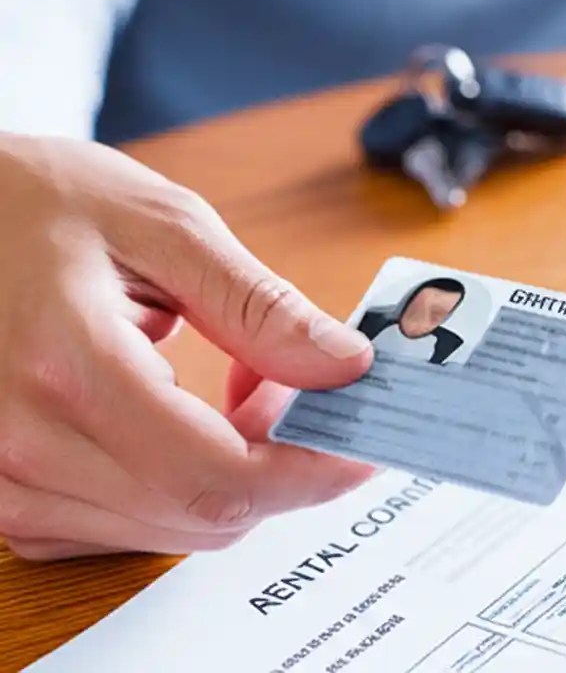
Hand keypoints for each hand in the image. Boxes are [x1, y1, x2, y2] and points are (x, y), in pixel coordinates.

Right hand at [0, 133, 374, 559]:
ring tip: (241, 387)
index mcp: (66, 364)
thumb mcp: (162, 225)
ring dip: (235, 475)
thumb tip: (346, 365)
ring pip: (171, 528)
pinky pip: (124, 529)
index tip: (364, 446)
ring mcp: (2, 481)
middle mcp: (22, 443)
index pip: (218, 472)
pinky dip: (181, 488)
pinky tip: (185, 421)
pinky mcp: (2, 498)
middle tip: (302, 391)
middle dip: (282, 465)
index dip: (310, 473)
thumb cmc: (34, 201)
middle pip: (203, 512)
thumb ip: (260, 305)